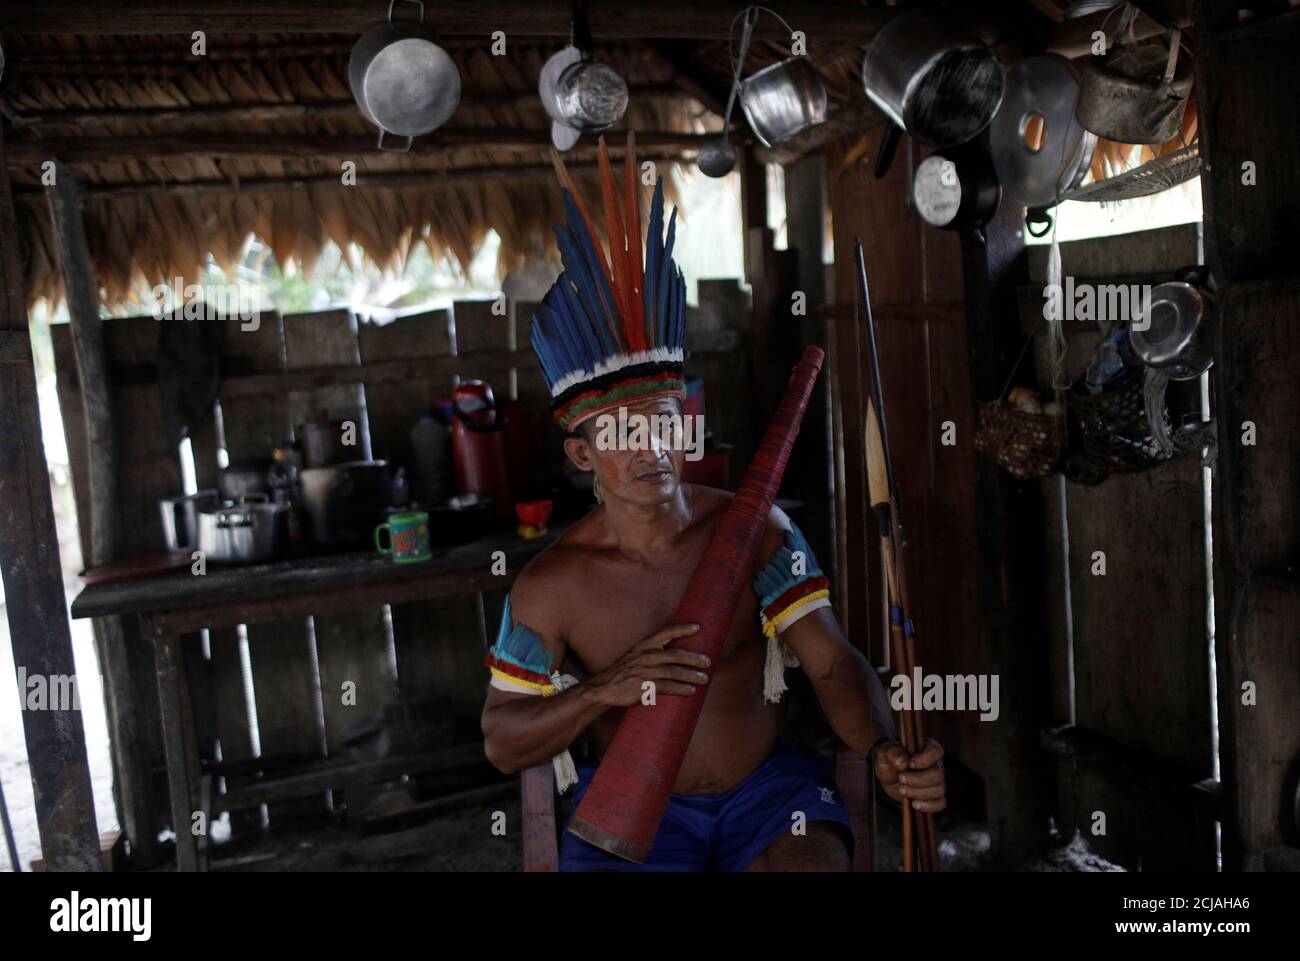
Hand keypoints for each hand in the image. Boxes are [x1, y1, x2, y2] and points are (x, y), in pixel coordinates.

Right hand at [587, 624, 709, 706]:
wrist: (604, 688)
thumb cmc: (624, 672)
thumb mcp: (636, 655)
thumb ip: (653, 652)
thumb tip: (676, 654)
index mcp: (644, 645)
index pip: (666, 632)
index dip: (683, 629)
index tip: (698, 627)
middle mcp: (646, 656)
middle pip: (676, 655)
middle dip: (694, 658)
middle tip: (708, 662)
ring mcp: (645, 671)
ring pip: (674, 671)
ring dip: (692, 675)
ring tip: (704, 678)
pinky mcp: (644, 687)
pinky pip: (667, 687)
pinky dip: (681, 689)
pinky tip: (691, 691)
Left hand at [874, 738, 945, 813]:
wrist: (887, 775)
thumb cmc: (888, 760)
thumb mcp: (885, 752)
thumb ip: (893, 753)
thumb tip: (904, 762)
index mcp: (926, 748)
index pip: (936, 751)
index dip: (925, 759)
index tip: (910, 764)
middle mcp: (935, 764)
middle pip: (938, 774)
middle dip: (918, 779)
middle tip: (901, 778)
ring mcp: (936, 781)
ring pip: (939, 789)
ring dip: (919, 792)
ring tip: (902, 790)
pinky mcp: (933, 796)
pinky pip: (940, 803)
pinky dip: (928, 806)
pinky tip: (914, 804)